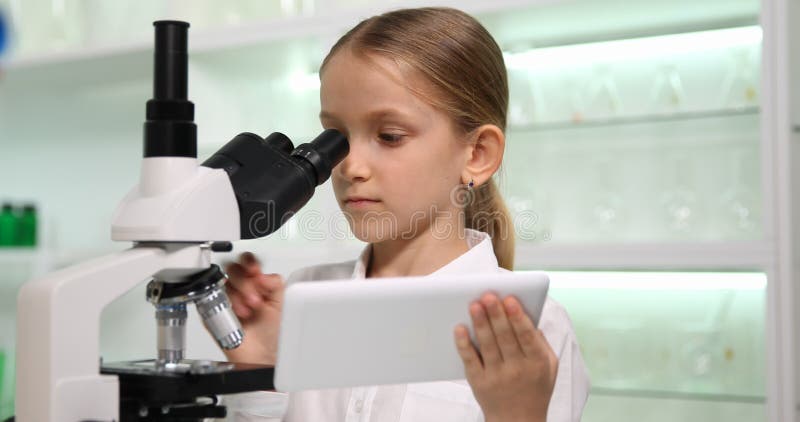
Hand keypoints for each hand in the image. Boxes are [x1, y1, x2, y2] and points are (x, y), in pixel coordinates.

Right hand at [222, 252, 283, 365]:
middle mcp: (240, 288)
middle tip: (254, 298)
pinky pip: (213, 299)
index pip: (248, 262)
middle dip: (245, 282)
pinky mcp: (214, 310)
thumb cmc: (270, 331)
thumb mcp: (280, 303)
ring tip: (249, 311)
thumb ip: (274, 284)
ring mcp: (226, 298)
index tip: (254, 271)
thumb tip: (261, 275)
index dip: (249, 262)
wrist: (260, 353)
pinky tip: (238, 315)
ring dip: (239, 296)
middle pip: (233, 269)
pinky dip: (228, 306)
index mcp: (256, 282)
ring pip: (224, 283)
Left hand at [454, 293, 557, 421]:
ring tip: (474, 305)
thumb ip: (541, 343)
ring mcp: (497, 377)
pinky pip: (470, 360)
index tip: (510, 299)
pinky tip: (460, 328)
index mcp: (537, 363)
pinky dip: (464, 344)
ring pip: (487, 345)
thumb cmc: (535, 389)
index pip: (527, 337)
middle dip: (496, 315)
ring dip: (480, 323)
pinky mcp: (479, 383)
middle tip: (488, 296)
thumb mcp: (550, 368)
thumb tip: (528, 316)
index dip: (518, 317)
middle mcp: (518, 370)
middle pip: (505, 338)